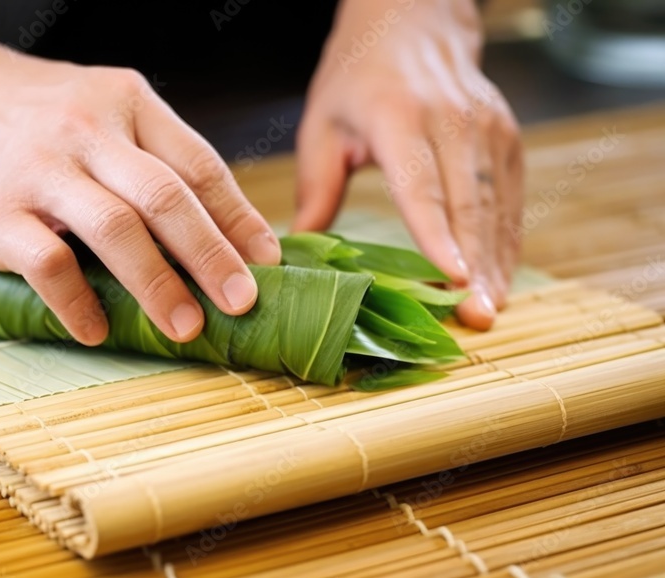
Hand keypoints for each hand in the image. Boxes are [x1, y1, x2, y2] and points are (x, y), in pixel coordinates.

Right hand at [0, 46, 280, 345]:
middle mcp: (89, 131)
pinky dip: (79, 303)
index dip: (238, 218)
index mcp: (128, 104)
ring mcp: (40, 170)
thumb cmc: (37, 114)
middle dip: (212, 257)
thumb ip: (153, 155)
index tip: (267, 262)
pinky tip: (97, 330)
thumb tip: (220, 229)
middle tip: (242, 303)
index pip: (197, 164)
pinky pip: (49, 265)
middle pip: (166, 197)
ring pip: (115, 229)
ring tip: (187, 328)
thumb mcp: (103, 108)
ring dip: (158, 285)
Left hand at [295, 0, 522, 329]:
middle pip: (468, 203)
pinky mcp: (507, 138)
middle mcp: (453, 121)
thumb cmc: (358, 78)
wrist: (413, 23)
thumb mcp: (322, 123)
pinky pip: (510, 199)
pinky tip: (499, 279)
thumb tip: (298, 248)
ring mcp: (487, 128)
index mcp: (400, 117)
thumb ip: (316, 186)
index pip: (422, 185)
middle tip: (475, 317)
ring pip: (496, 206)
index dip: (437, 234)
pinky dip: (506, 241)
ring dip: (496, 262)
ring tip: (488, 311)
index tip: (452, 277)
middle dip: (474, 265)